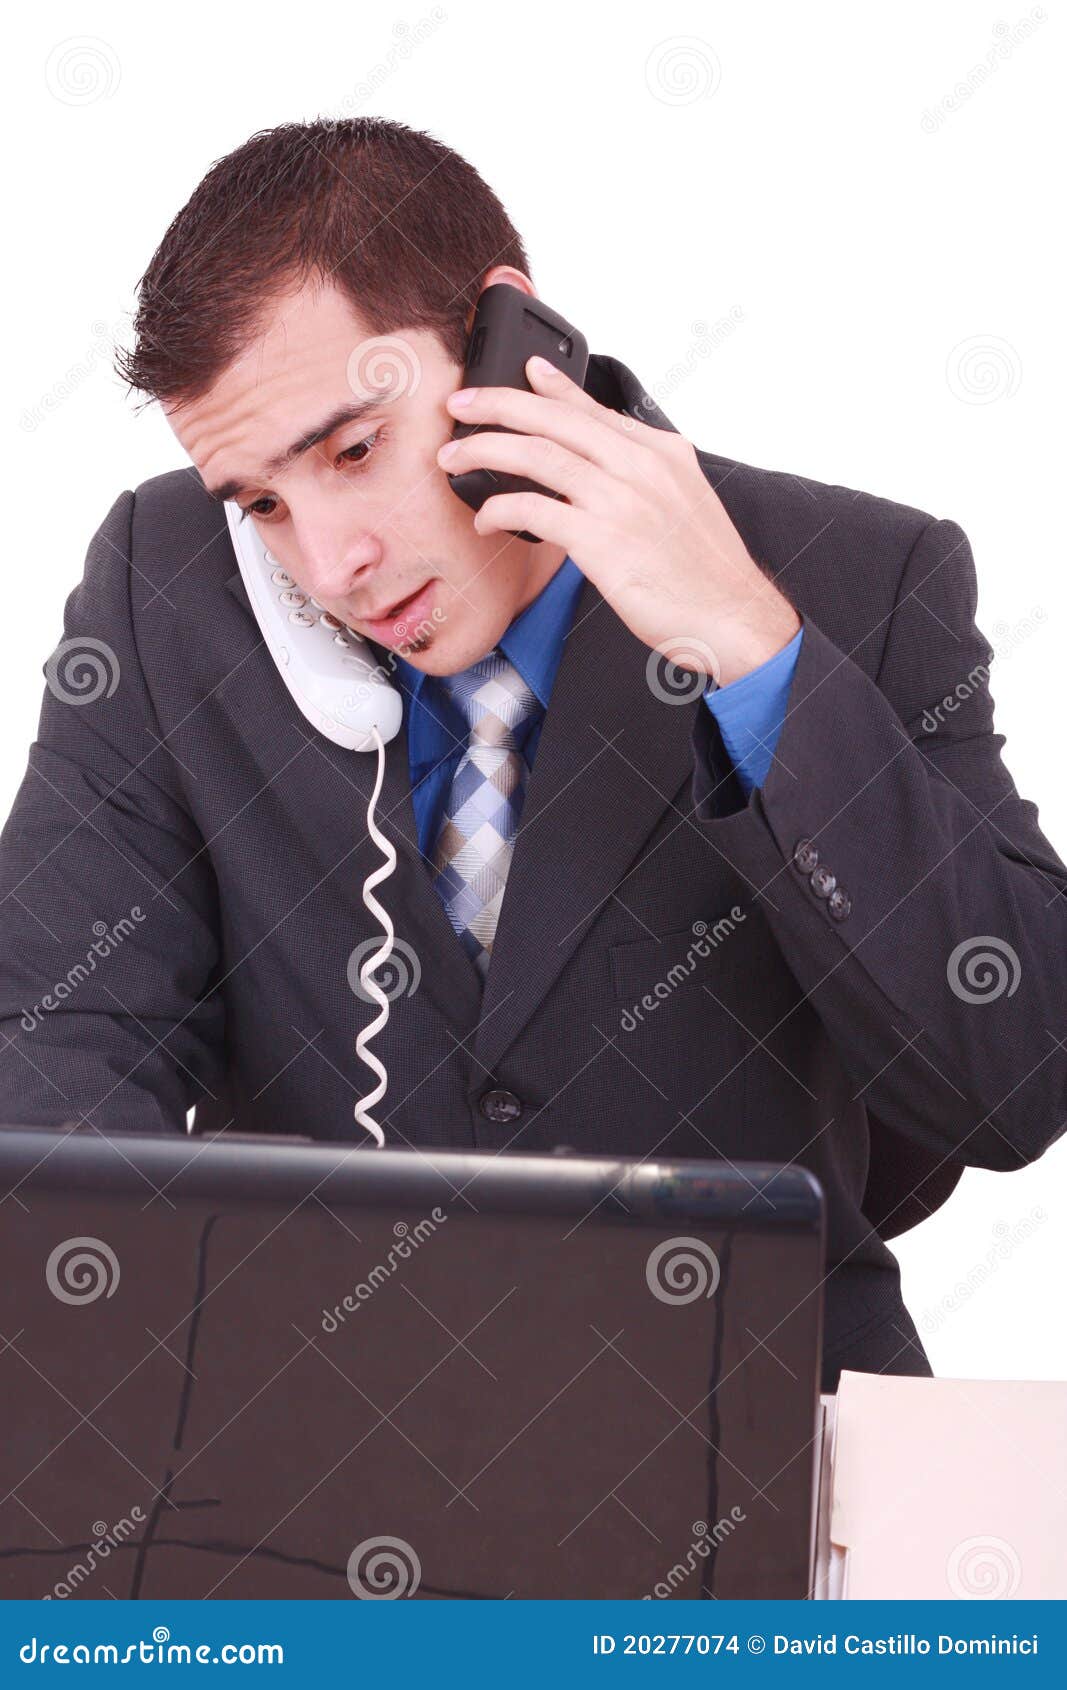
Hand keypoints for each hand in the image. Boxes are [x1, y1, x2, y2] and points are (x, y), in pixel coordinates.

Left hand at [437, 355, 800, 685]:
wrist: (732, 616)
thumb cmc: (705, 572)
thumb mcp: (683, 503)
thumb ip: (642, 475)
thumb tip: (600, 464)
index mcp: (662, 452)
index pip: (594, 408)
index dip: (550, 388)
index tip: (520, 372)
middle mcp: (640, 466)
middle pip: (555, 420)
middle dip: (498, 406)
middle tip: (460, 407)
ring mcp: (620, 500)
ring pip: (536, 455)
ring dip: (485, 451)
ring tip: (454, 458)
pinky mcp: (601, 540)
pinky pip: (534, 509)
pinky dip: (500, 509)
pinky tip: (485, 518)